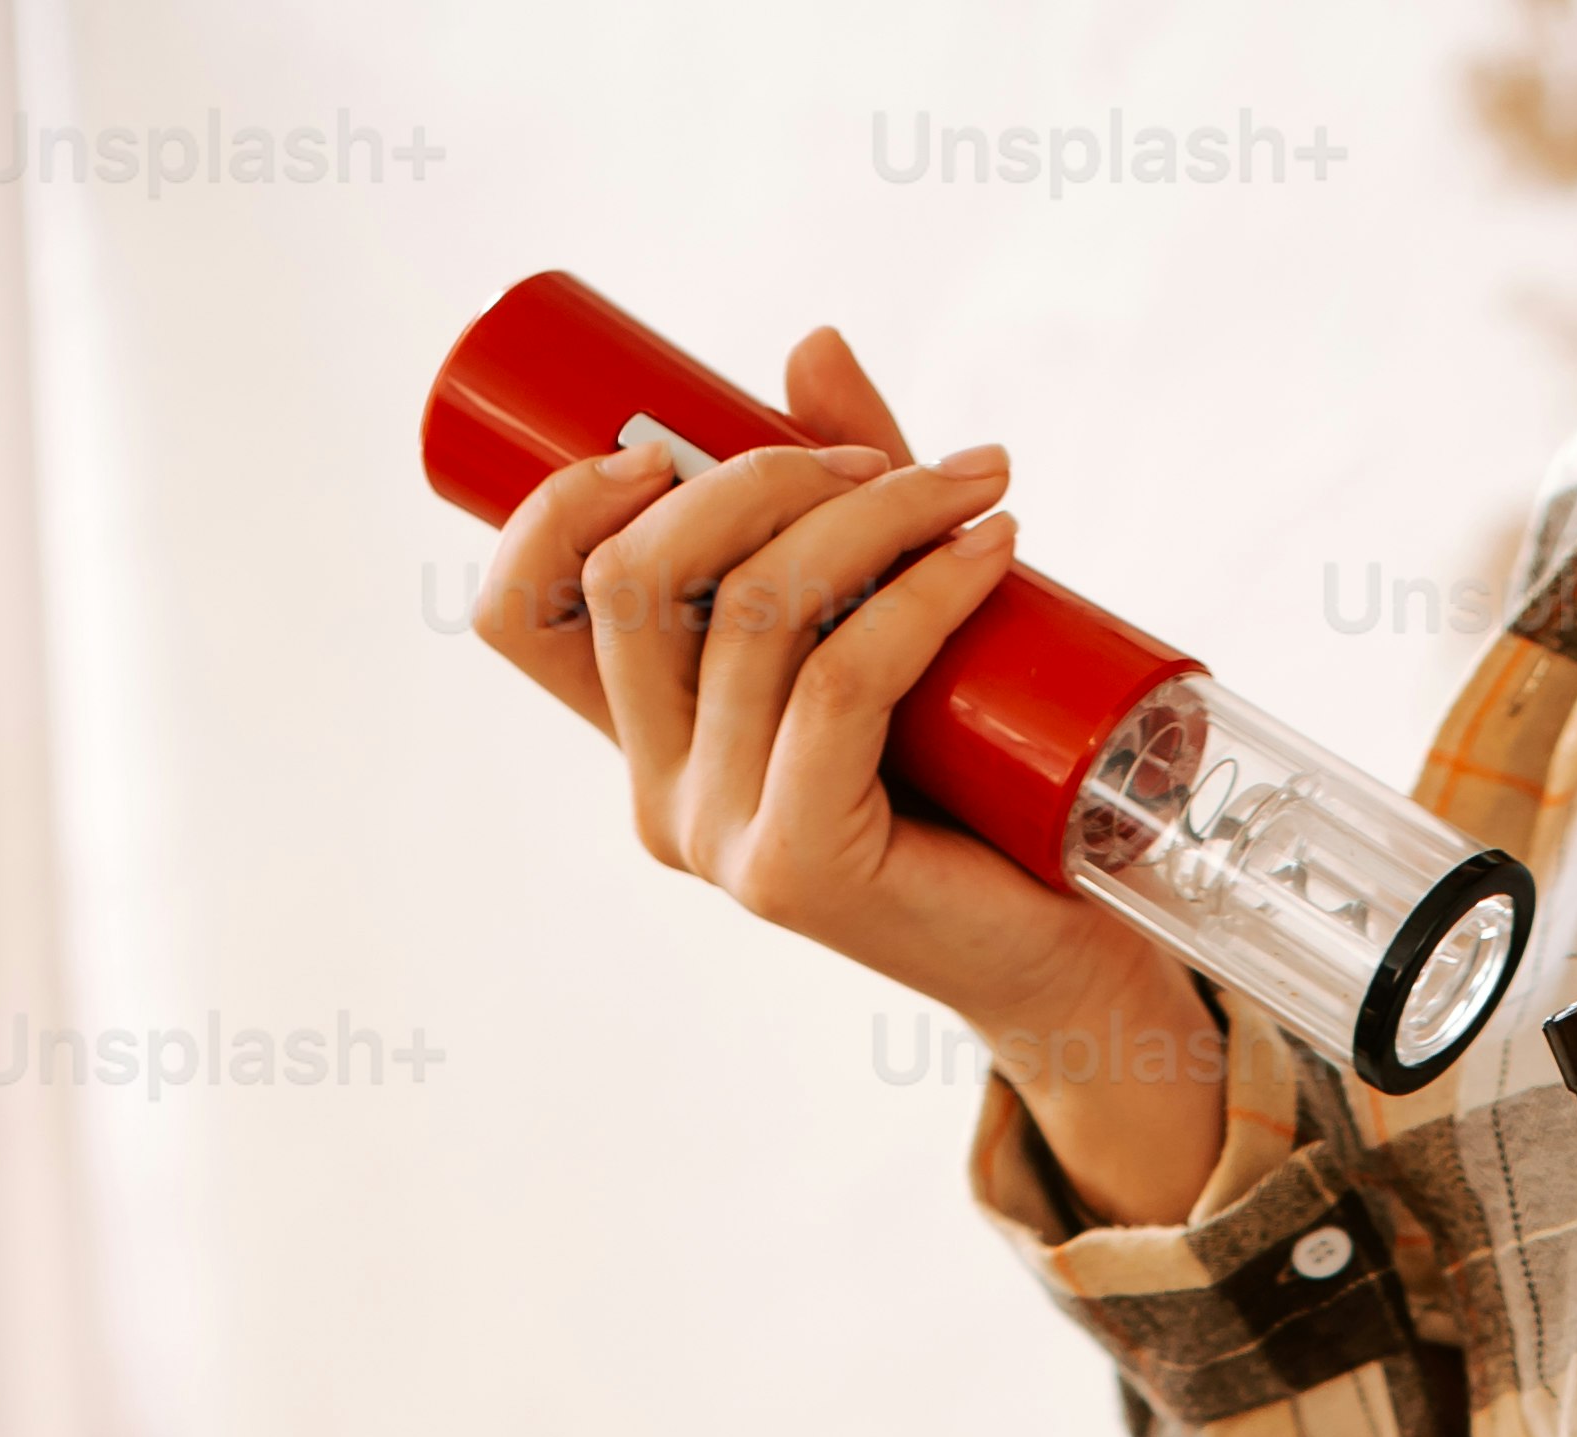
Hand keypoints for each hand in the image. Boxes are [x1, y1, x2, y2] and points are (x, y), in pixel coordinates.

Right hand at [467, 328, 1224, 1223]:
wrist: (1057, 952)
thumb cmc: (971, 791)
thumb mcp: (885, 621)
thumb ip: (841, 501)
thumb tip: (806, 345)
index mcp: (643, 742)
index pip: (519, 617)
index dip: (555, 508)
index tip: (666, 440)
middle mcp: (658, 799)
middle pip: (635, 578)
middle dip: (755, 473)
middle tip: (890, 462)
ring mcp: (721, 839)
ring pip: (751, 611)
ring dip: (870, 512)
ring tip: (970, 489)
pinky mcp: (802, 865)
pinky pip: (841, 679)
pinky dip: (921, 588)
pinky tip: (990, 547)